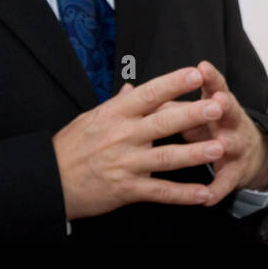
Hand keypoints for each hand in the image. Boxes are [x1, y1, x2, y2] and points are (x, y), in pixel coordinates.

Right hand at [52, 66, 229, 220]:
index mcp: (116, 114)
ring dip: (194, 154)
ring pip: (166, 158)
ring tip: (220, 148)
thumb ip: (119, 103)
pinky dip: (182, 194)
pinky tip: (203, 193)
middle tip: (218, 106)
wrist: (48, 180)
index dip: (173, 83)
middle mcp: (123, 136)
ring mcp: (126, 164)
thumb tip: (134, 86)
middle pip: (163, 123)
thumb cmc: (71, 146)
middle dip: (192, 115)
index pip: (149, 94)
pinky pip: (159, 192)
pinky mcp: (126, 189)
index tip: (196, 73)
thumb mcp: (92, 117)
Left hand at [158, 59, 267, 204]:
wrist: (246, 153)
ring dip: (224, 144)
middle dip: (223, 106)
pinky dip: (217, 189)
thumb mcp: (194, 112)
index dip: (210, 78)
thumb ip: (168, 102)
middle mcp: (230, 122)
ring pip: (230, 144)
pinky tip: (207, 197)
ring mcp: (235, 147)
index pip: (215, 86)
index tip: (202, 67)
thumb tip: (136, 91)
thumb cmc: (211, 125)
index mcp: (218, 103)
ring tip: (219, 143)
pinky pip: (225, 182)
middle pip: (228, 111)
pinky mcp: (235, 172)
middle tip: (217, 101)